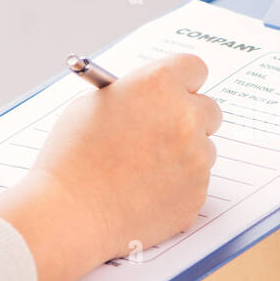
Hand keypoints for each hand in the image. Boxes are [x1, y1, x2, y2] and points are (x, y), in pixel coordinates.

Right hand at [0, 54, 220, 280]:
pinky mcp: (198, 192)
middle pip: (209, 110)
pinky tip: (145, 194)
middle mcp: (186, 116)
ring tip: (143, 171)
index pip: (194, 68)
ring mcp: (197, 157)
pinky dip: (178, 187)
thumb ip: (134, 97)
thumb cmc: (71, 158)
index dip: (183, 81)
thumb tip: (155, 98)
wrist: (70, 212)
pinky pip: (196, 183)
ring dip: (184, 155)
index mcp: (158, 85)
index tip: (178, 91)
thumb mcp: (94, 106)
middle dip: (190, 119)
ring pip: (204, 149)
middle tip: (165, 132)